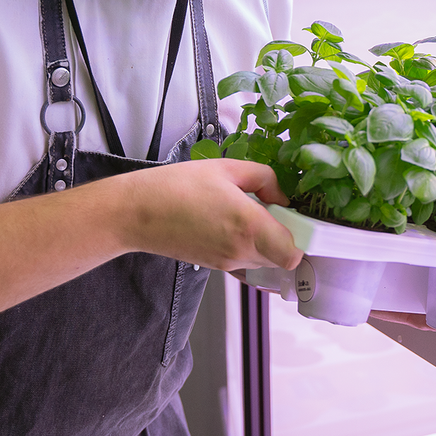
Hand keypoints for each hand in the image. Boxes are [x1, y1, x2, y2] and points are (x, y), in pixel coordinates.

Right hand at [116, 158, 302, 271]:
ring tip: (246, 214)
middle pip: (282, 257)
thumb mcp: (226, 168)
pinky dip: (247, 248)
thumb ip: (264, 179)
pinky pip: (244, 262)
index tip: (292, 216)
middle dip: (284, 236)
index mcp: (248, 226)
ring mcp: (226, 263)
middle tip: (269, 209)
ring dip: (266, 242)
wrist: (135, 213)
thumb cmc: (177, 186)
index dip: (300, 238)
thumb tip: (282, 197)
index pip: (293, 254)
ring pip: (264, 261)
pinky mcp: (214, 266)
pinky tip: (231, 225)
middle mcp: (241, 251)